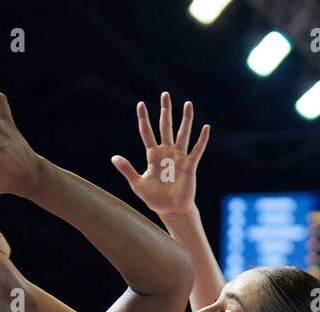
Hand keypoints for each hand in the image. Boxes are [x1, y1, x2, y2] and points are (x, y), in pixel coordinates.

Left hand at [112, 92, 209, 219]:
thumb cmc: (155, 199)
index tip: (140, 104)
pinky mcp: (190, 165)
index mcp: (153, 156)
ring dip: (186, 119)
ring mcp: (179, 157)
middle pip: (166, 126)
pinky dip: (202, 139)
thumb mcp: (138, 184)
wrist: (171, 210)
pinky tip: (206, 127)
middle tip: (165, 94)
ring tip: (188, 103)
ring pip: (183, 134)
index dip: (143, 119)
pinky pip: (197, 150)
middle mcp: (167, 152)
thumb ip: (127, 169)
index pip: (147, 132)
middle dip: (165, 111)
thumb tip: (114, 157)